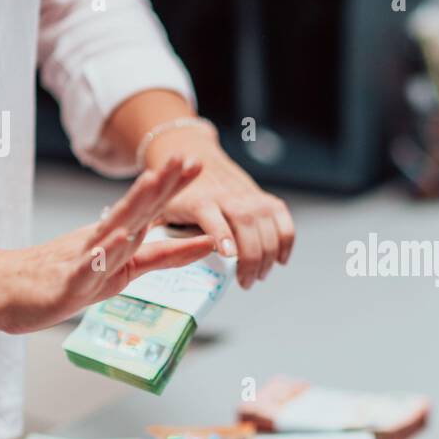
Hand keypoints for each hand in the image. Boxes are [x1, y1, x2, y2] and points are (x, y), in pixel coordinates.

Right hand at [0, 156, 213, 333]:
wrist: (4, 291)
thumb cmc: (62, 278)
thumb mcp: (119, 270)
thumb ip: (155, 258)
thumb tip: (191, 246)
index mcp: (115, 238)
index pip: (150, 210)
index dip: (174, 188)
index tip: (197, 162)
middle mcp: (101, 242)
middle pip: (137, 210)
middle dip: (163, 185)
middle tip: (185, 158)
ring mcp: (83, 260)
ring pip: (114, 229)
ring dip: (135, 206)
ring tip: (154, 182)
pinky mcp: (68, 283)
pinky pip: (88, 266)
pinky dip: (104, 253)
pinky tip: (118, 239)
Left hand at [144, 120, 294, 288]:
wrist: (194, 156)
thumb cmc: (176, 195)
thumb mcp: (160, 212)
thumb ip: (160, 236)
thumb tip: (152, 265)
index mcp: (199, 200)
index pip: (213, 218)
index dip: (222, 236)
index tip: (229, 255)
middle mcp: (227, 196)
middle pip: (246, 224)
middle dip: (251, 257)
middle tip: (246, 282)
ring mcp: (248, 195)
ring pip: (267, 224)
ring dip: (269, 254)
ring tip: (259, 276)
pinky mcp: (263, 197)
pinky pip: (282, 218)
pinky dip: (286, 240)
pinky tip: (281, 260)